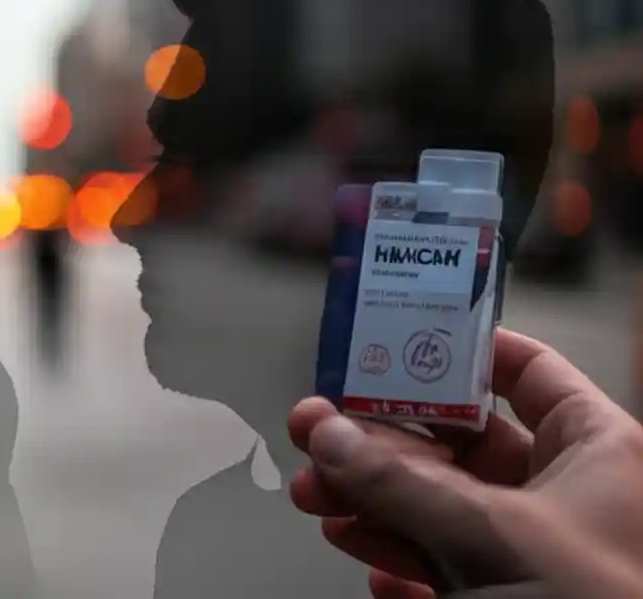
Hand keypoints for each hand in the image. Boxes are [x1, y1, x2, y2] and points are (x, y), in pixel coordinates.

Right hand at [288, 329, 642, 597]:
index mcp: (598, 450)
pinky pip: (447, 569)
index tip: (387, 346)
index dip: (455, 354)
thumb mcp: (492, 536)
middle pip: (458, 446)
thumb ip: (402, 481)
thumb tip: (329, 433)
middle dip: (379, 443)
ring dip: (373, 503)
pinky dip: (402, 565)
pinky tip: (371, 568)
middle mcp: (569, 495)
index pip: (525, 373)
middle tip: (317, 434)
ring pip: (441, 509)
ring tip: (316, 499)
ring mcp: (539, 555)